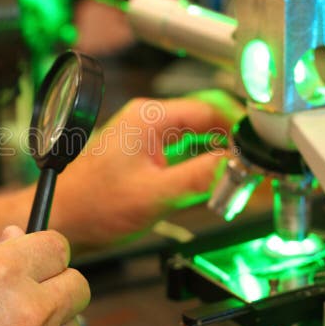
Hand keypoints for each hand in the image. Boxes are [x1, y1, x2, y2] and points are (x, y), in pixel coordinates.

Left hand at [50, 91, 244, 245]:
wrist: (64, 216)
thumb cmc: (95, 204)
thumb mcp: (156, 194)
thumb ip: (201, 178)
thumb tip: (239, 165)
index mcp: (150, 117)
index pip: (211, 110)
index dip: (239, 130)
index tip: (260, 150)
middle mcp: (148, 118)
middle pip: (207, 120)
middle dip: (231, 143)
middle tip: (252, 168)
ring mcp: (145, 133)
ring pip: (196, 135)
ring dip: (217, 155)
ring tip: (235, 179)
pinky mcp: (144, 150)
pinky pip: (182, 149)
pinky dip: (200, 163)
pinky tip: (210, 182)